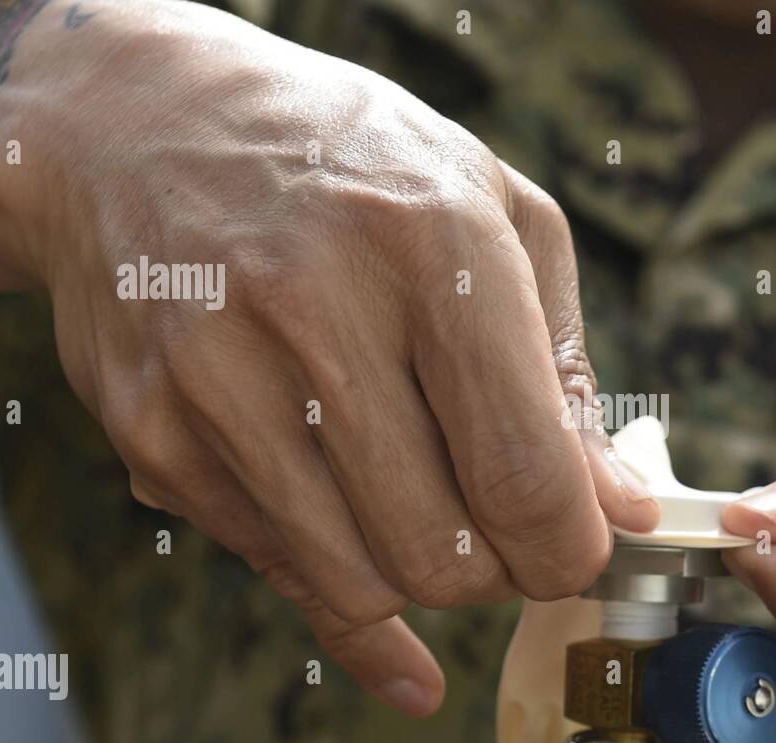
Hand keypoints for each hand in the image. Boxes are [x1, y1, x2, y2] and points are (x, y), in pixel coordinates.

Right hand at [0, 2, 657, 714]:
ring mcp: (216, 374)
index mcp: (434, 245)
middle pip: (442, 553)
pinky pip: (275, 565)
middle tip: (498, 530)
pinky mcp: (151, 429)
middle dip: (495, 572)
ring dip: (412, 573)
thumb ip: (568, 375)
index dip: (568, 549)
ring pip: (357, 583)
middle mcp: (315, 307)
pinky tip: (338, 494)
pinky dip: (329, 559)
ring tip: (419, 499)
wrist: (152, 127)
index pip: (524, 472)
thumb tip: (624, 510)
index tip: (576, 551)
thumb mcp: (498, 222)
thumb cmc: (361, 175)